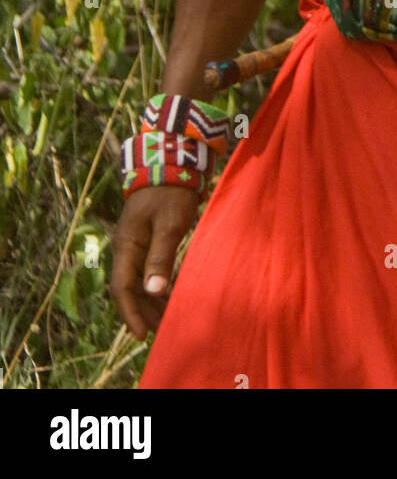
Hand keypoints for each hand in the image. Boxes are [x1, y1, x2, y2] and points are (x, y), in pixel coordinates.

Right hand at [110, 186, 199, 340]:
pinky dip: (156, 285)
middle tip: (159, 333)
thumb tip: (152, 291)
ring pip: (138, 280)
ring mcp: (135, 243)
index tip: (141, 335)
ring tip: (165, 320)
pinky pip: (146, 269)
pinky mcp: (147, 238)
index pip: (122, 288)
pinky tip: (168, 296)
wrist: (170, 163)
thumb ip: (160, 257)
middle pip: (129, 288)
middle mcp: (126, 247)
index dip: (131, 313)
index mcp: (126, 245)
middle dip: (142, 312)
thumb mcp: (168, 225)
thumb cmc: (170, 193)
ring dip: (150, 301)